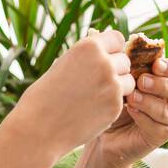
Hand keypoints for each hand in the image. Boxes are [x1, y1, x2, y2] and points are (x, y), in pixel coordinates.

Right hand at [4, 27, 134, 163]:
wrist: (38, 128)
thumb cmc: (45, 96)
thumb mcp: (64, 64)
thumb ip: (87, 56)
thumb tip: (106, 48)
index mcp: (88, 46)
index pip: (118, 38)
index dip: (112, 50)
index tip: (104, 60)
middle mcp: (104, 62)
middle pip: (125, 60)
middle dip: (116, 70)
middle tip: (96, 83)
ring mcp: (112, 85)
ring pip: (129, 81)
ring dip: (118, 87)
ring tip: (95, 96)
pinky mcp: (115, 106)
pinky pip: (122, 101)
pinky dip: (112, 105)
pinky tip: (92, 110)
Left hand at [88, 50, 167, 167]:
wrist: (101, 125)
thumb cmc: (113, 96)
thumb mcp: (118, 76)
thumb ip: (120, 58)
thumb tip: (102, 32)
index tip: (156, 64)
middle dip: (162, 84)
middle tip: (142, 81)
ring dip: (150, 102)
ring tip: (132, 97)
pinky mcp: (162, 136)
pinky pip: (160, 128)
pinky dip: (145, 118)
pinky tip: (131, 111)